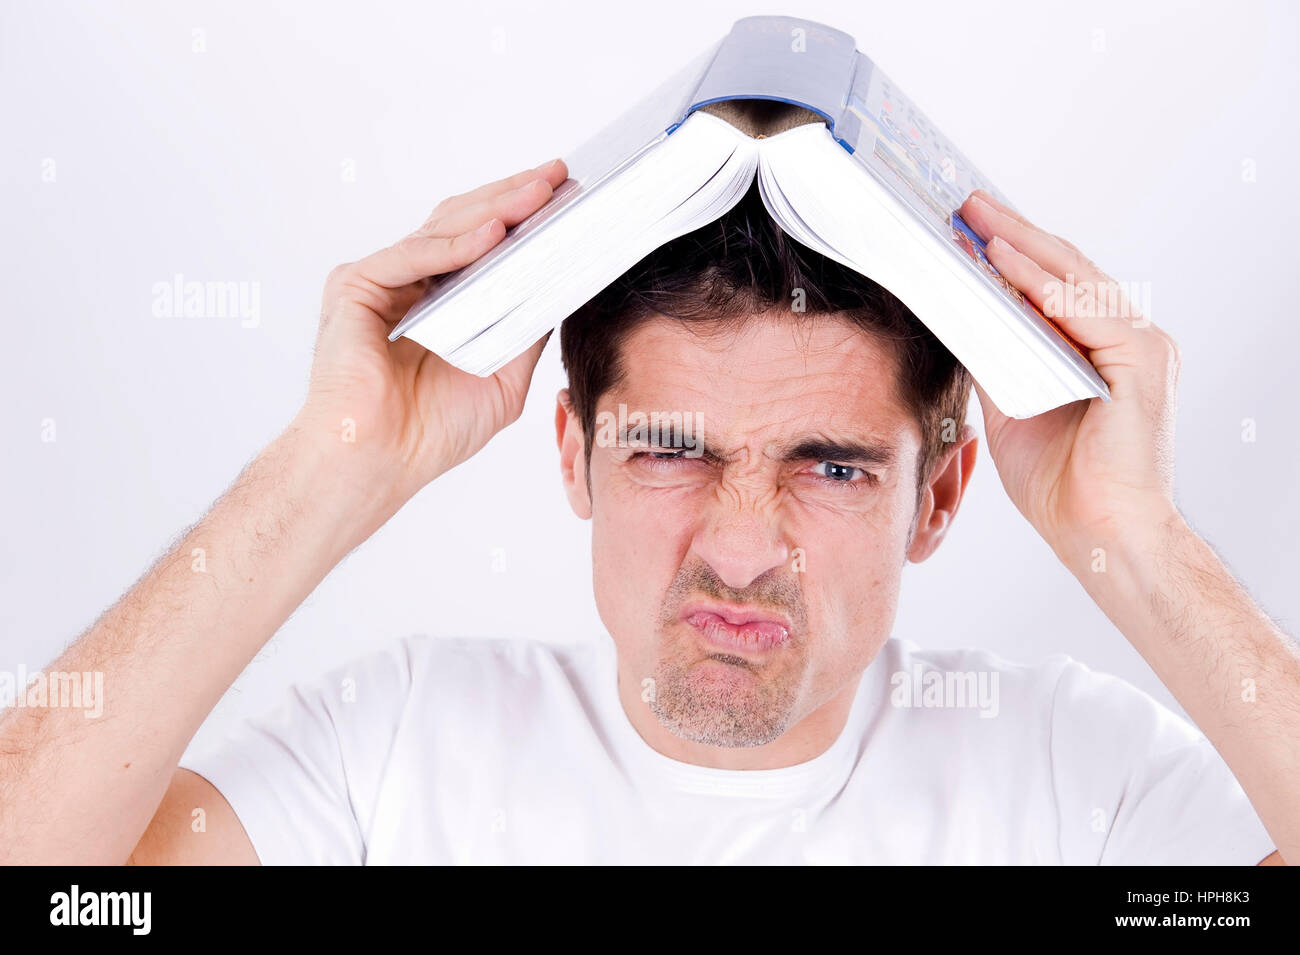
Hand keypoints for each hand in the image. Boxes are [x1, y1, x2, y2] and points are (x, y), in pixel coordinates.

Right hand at [295, 158, 569, 506]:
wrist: (377, 462)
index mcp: (442, 299)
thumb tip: (565, 286)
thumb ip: (527, 331)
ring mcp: (382, 280)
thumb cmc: (430, 431)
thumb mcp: (504, 376)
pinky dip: (454, 244)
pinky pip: (412, 255)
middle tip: (558, 177)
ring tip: (538, 194)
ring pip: (443, 228)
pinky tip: (493, 233)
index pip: (486, 242)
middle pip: (467, 222)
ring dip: (495, 208)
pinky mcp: (356, 285)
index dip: (525, 218)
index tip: (567, 198)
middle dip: (515, 198)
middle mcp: (411, 282)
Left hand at [957, 189, 1180, 556]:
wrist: (1097, 533)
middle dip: (1011, 231)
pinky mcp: (1142, 361)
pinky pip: (1085, 310)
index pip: (1055, 282)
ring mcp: (1141, 346)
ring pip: (1074, 278)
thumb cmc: (1061, 481)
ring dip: (1020, 244)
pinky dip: (1042, 283)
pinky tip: (1003, 261)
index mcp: (1101, 346)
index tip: (967, 224)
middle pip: (1065, 267)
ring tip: (975, 218)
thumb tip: (958, 317)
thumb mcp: (1010, 405)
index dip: (1011, 248)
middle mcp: (1127, 337)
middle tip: (965, 203)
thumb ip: (996, 359)